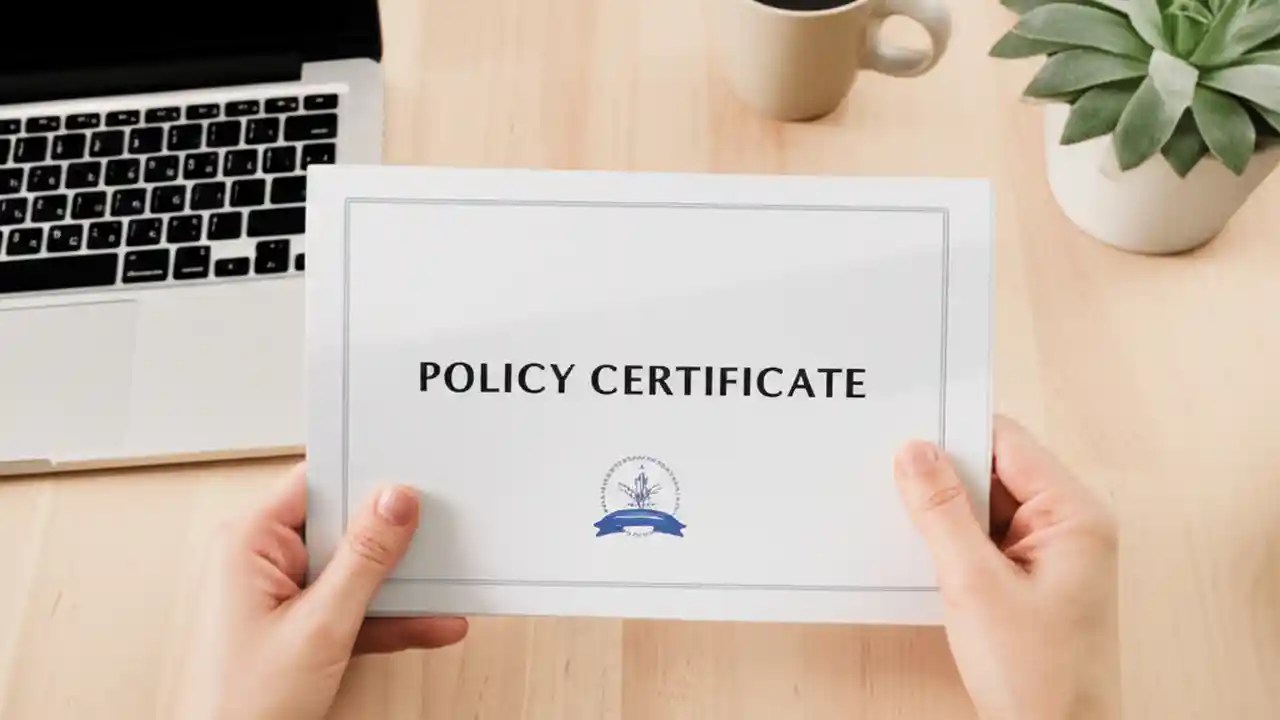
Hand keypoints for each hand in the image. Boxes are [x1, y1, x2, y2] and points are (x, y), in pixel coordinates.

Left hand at [174, 462, 468, 719]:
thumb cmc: (238, 707)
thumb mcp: (319, 627)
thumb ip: (362, 560)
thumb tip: (394, 500)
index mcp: (249, 542)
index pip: (317, 482)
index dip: (366, 477)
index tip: (414, 482)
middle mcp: (263, 560)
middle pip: (343, 526)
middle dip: (393, 538)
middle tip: (440, 538)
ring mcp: (283, 593)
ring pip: (356, 570)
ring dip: (400, 585)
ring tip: (446, 588)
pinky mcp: (302, 624)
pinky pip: (355, 606)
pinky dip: (391, 617)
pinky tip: (431, 622)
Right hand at [893, 415, 1119, 719]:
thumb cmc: (1038, 676)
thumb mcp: (975, 585)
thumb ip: (941, 512)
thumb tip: (914, 451)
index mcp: (1074, 514)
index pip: (1007, 442)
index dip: (955, 433)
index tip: (903, 434)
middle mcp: (1067, 525)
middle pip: (992, 470)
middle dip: (942, 475)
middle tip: (890, 479)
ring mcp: (1048, 553)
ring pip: (981, 505)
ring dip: (942, 512)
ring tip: (903, 521)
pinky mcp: (1026, 577)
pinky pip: (981, 537)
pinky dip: (949, 540)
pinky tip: (921, 551)